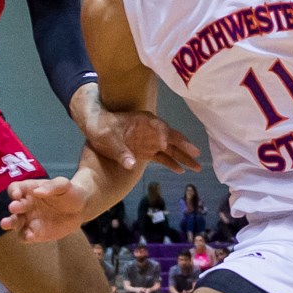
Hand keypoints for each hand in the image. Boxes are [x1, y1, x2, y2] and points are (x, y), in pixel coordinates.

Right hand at [2, 176, 88, 242]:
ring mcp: (28, 220)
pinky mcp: (35, 233)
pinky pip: (25, 235)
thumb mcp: (63, 185)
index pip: (15, 189)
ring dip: (10, 223)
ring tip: (6, 223)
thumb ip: (51, 186)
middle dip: (13, 208)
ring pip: (14, 223)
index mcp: (29, 190)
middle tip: (15, 208)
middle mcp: (25, 205)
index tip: (17, 195)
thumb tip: (37, 191)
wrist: (80, 209)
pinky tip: (29, 236)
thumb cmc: (69, 192)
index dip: (14, 191)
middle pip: (13, 207)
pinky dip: (25, 236)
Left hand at [72, 87, 201, 172]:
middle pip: (171, 138)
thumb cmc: (101, 128)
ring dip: (182, 157)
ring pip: (170, 149)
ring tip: (197, 167)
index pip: (160, 128)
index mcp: (144, 121)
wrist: (95, 126)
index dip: (168, 137)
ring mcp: (149, 140)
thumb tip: (131, 164)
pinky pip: (161, 157)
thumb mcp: (108, 138)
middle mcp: (150, 130)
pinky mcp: (146, 150)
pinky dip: (171, 163)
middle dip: (184, 147)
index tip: (176, 147)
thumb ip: (120, 151)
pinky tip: (180, 171)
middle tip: (197, 156)